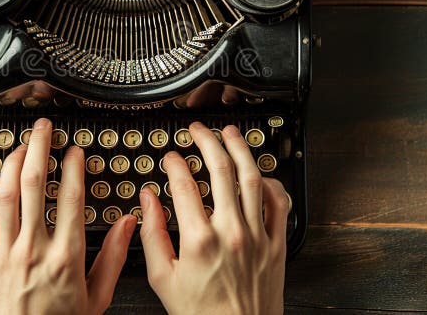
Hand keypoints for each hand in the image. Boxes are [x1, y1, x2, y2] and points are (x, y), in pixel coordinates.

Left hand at [0, 118, 136, 314]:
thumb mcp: (96, 298)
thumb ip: (113, 257)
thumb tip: (129, 224)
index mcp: (65, 258)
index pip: (69, 197)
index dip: (72, 166)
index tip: (75, 151)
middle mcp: (34, 250)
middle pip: (34, 184)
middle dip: (39, 148)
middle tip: (44, 129)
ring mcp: (6, 252)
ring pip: (7, 194)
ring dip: (13, 162)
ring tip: (21, 144)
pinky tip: (1, 178)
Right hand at [139, 122, 289, 314]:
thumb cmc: (201, 314)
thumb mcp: (163, 278)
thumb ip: (152, 234)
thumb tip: (147, 201)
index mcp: (199, 240)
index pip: (184, 183)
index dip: (174, 162)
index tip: (170, 157)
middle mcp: (230, 232)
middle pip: (220, 169)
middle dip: (207, 141)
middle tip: (198, 130)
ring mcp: (257, 236)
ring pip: (252, 178)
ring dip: (240, 149)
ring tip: (230, 133)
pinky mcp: (277, 244)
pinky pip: (279, 203)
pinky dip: (270, 182)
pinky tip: (259, 173)